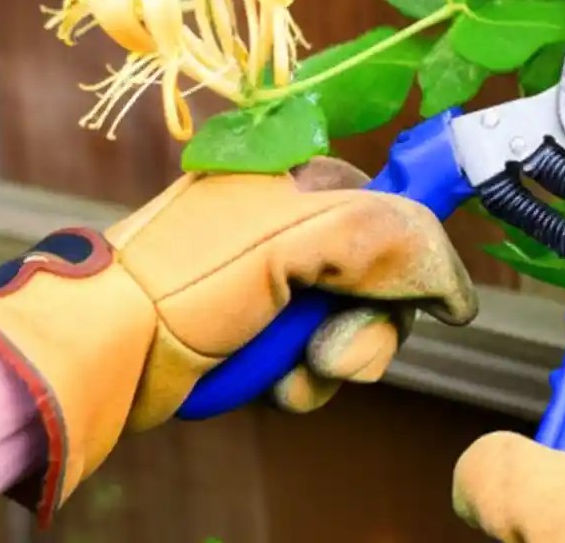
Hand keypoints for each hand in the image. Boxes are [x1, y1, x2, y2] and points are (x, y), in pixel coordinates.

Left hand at [0, 157, 475, 524]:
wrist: (107, 346)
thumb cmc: (187, 272)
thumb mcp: (297, 235)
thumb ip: (390, 240)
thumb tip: (457, 292)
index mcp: (306, 182)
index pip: (400, 210)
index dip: (415, 256)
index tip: (431, 295)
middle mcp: (298, 231)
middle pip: (386, 281)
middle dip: (371, 325)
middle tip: (334, 347)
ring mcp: (279, 286)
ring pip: (356, 329)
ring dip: (337, 361)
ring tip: (297, 367)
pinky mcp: (262, 336)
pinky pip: (317, 365)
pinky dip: (304, 382)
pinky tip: (275, 382)